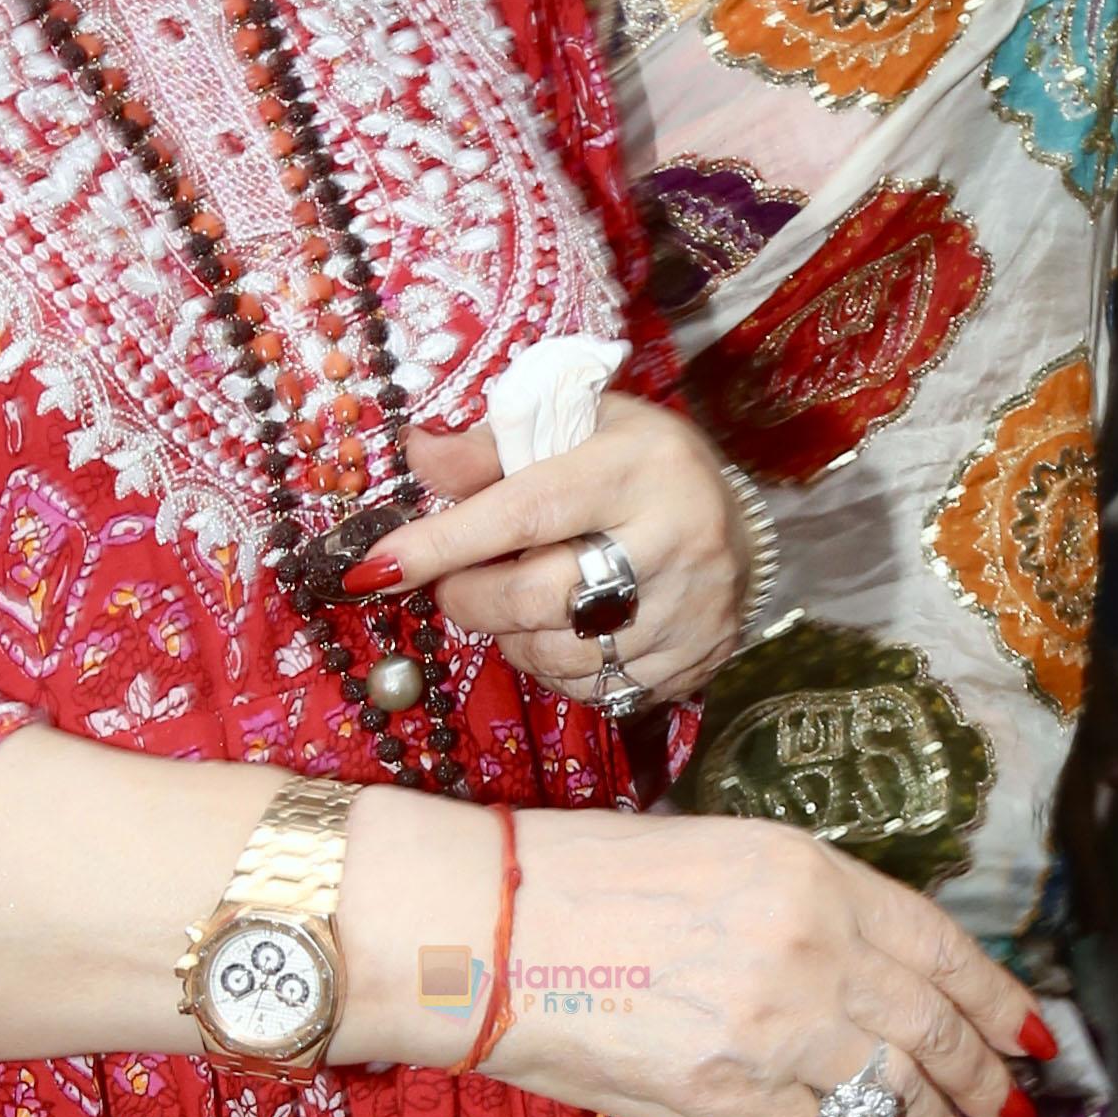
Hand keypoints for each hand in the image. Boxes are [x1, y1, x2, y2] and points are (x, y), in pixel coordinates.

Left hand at [372, 395, 749, 712]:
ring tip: (511, 604)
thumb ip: (493, 447)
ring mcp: (690, 609)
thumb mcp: (574, 426)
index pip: (526, 510)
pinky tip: (557, 634)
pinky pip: (598, 689)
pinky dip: (555, 670)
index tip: (376, 568)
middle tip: (451, 587)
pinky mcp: (695, 660)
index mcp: (637, 466)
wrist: (740, 520)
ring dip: (510, 639)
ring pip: (563, 655)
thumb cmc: (636, 463)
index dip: (444, 543)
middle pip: (540, 597)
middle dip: (471, 599)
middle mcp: (674, 538)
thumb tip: (417, 456)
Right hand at [483, 804, 1039, 1116]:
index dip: (999, 1000)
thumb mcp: (721, 861)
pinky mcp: (732, 1094)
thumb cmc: (586, 886)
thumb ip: (805, 916)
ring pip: (896, 1095)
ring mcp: (778, 1024)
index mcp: (813, 875)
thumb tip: (868, 982)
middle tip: (1012, 1112)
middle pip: (931, 1028)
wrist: (489, 932)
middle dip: (984, 1081)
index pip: (940, 947)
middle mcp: (813, 944)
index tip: (1035, 1034)